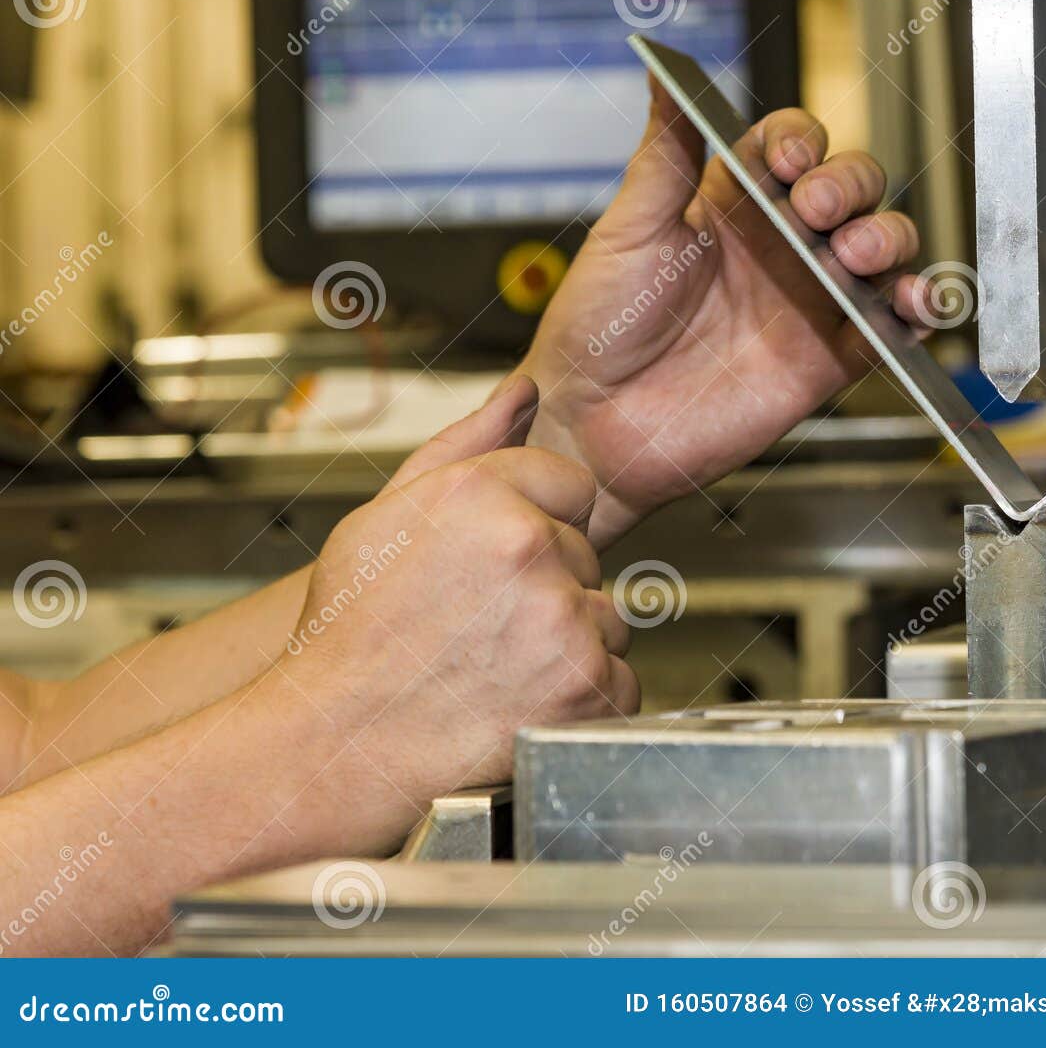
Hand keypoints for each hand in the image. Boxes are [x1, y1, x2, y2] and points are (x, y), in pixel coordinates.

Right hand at [282, 376, 638, 795]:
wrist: (334, 746)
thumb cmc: (352, 634)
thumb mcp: (389, 515)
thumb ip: (468, 443)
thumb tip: (525, 390)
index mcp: (482, 493)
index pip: (572, 486)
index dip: (539, 526)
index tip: (498, 568)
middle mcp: (528, 546)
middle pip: (588, 556)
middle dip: (551, 587)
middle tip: (483, 627)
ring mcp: (562, 619)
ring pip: (608, 618)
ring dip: (572, 642)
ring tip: (498, 667)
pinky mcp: (586, 686)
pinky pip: (620, 680)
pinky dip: (585, 698)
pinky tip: (523, 702)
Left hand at [521, 81, 931, 546]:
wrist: (595, 425)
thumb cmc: (595, 331)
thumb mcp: (626, 230)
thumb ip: (662, 156)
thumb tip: (660, 71)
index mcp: (732, 205)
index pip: (792, 146)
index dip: (802, 141)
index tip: (787, 159)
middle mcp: (781, 246)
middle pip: (852, 187)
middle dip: (850, 184)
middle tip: (816, 210)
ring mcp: (810, 301)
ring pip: (883, 247)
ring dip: (889, 237)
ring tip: (858, 252)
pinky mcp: (831, 359)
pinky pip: (893, 328)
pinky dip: (919, 310)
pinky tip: (911, 303)